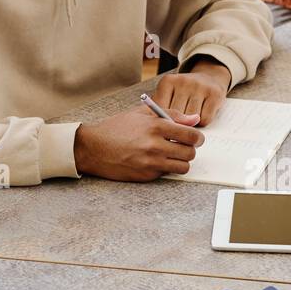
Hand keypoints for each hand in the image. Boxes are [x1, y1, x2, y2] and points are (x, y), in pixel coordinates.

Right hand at [74, 105, 204, 181]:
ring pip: (183, 167)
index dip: (197, 137)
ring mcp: (151, 163)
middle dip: (190, 149)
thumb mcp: (141, 113)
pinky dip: (166, 168)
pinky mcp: (146, 176)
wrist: (93, 148)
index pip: (191, 135)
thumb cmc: (116, 128)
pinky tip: (155, 160)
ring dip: (181, 161)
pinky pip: (167, 173)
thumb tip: (194, 119)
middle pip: (190, 153)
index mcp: (155, 126)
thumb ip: (170, 114)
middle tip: (182, 146)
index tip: (195, 138)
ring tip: (172, 155)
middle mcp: (155, 146)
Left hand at [153, 59, 230, 125]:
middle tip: (181, 121)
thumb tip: (162, 126)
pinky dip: (203, 122)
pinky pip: (205, 119)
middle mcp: (183, 81)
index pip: (160, 110)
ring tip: (191, 116)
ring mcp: (200, 86)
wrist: (209, 78)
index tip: (166, 123)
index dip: (163, 120)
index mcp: (167, 81)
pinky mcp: (215, 94)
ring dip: (192, 124)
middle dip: (178, 123)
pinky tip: (202, 114)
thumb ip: (161, 109)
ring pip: (191, 119)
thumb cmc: (184, 93)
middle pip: (177, 116)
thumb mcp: (168, 95)